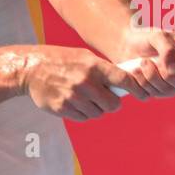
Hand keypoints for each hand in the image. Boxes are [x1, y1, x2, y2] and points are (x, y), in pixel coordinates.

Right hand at [22, 46, 147, 119]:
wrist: (33, 68)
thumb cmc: (63, 61)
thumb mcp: (85, 57)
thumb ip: (104, 69)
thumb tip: (127, 82)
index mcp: (94, 66)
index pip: (123, 80)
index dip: (136, 89)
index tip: (141, 94)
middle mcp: (85, 82)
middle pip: (113, 104)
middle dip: (112, 103)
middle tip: (106, 98)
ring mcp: (73, 96)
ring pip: (98, 113)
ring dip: (96, 108)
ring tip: (85, 97)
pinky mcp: (63, 107)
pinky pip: (83, 117)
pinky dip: (83, 113)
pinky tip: (75, 102)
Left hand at [116, 27, 174, 97]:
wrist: (126, 45)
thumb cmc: (147, 38)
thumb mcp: (158, 36)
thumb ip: (168, 49)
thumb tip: (174, 70)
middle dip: (164, 74)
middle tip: (147, 61)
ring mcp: (170, 86)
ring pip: (164, 91)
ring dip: (148, 76)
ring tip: (140, 62)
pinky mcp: (154, 93)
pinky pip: (147, 95)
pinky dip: (137, 83)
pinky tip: (133, 72)